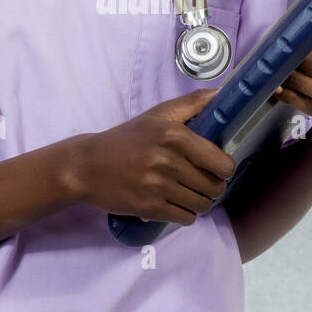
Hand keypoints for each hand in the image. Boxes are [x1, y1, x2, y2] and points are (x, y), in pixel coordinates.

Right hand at [72, 87, 236, 225]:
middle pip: (215, 187)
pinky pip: (185, 219)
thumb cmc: (126, 139)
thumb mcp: (157, 114)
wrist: (87, 165)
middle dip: (213, 187)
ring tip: (188, 194)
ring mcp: (158, 186)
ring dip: (200, 203)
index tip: (216, 168)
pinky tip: (175, 204)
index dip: (224, 169)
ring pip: (202, 205)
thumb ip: (193, 103)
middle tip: (202, 182)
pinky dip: (184, 215)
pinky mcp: (148, 208)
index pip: (222, 163)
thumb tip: (223, 93)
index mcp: (174, 134)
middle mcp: (168, 160)